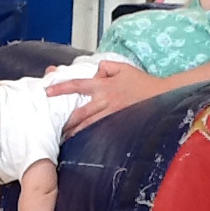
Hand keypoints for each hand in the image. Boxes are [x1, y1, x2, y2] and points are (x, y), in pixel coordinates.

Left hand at [45, 60, 164, 137]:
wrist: (162, 95)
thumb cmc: (142, 82)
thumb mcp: (123, 68)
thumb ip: (105, 67)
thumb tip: (95, 73)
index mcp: (103, 86)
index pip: (77, 85)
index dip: (60, 88)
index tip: (47, 92)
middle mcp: (105, 101)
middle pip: (79, 113)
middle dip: (66, 121)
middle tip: (54, 128)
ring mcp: (112, 115)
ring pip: (88, 125)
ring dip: (76, 132)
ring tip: (65, 138)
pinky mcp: (119, 124)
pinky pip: (102, 131)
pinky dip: (92, 137)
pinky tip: (85, 143)